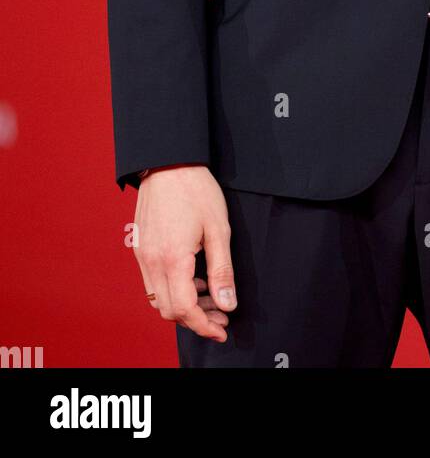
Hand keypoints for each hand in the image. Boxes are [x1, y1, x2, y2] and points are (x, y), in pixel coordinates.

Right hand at [134, 165, 236, 341]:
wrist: (168, 161)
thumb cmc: (196, 190)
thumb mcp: (218, 229)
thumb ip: (222, 270)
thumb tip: (228, 304)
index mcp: (172, 259)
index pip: (184, 310)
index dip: (204, 326)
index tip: (222, 329)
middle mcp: (151, 261)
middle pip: (168, 310)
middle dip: (195, 319)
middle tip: (220, 314)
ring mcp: (142, 255)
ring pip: (158, 299)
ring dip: (182, 305)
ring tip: (209, 295)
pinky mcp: (139, 247)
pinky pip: (152, 282)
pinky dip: (171, 289)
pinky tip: (191, 277)